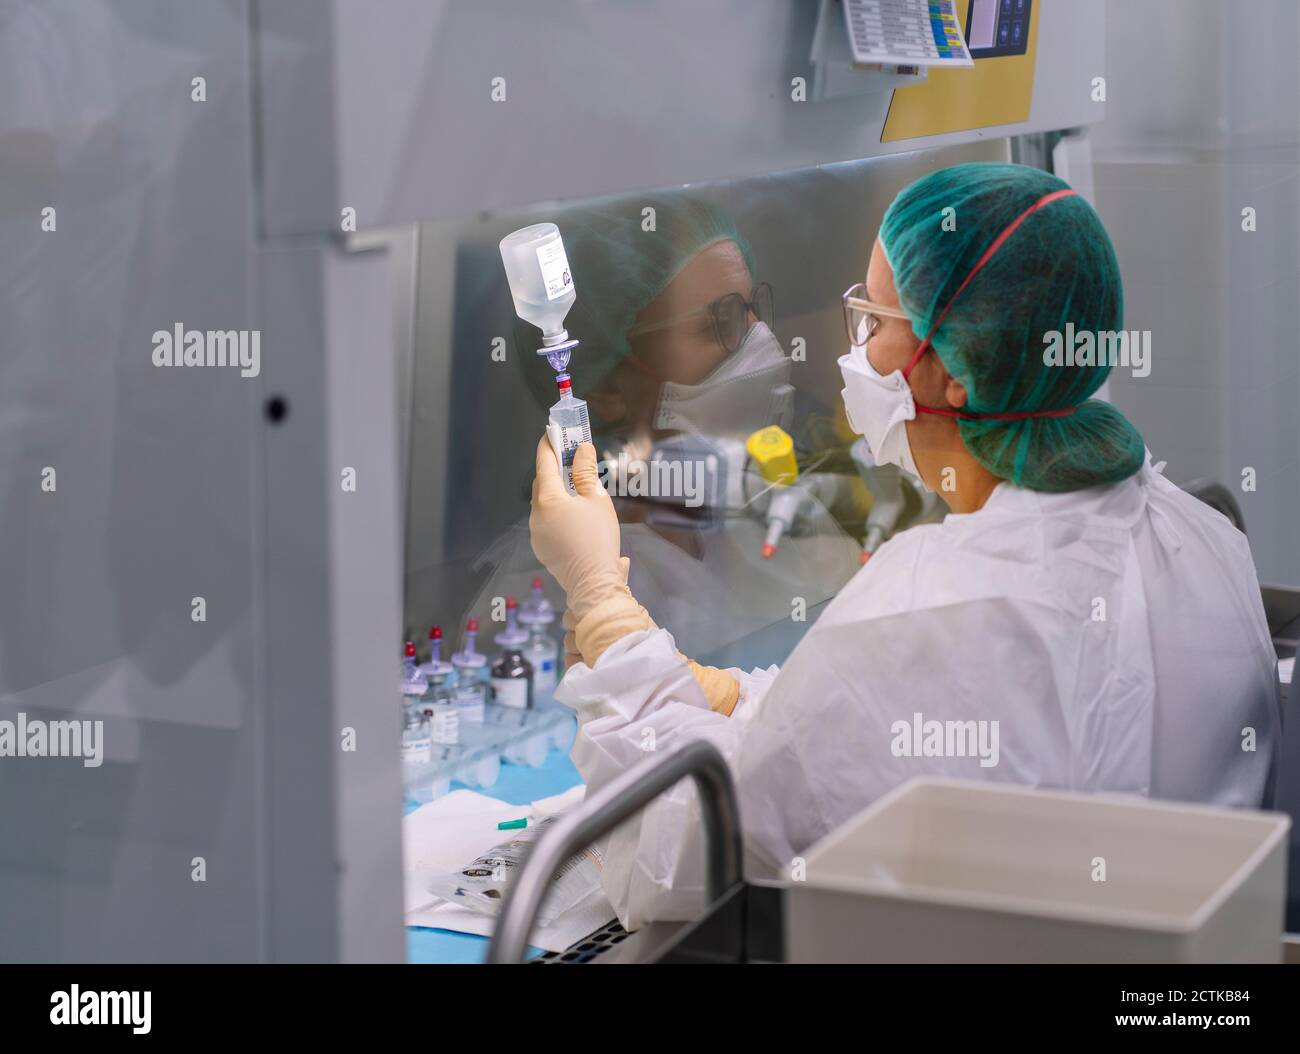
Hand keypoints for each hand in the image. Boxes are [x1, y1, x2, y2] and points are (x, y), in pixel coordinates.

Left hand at [530, 437, 627, 621]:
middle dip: (555, 470)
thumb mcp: (597, 500)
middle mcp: (536, 515)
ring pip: (544, 505)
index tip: (553, 431)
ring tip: (578, 490)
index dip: (549, 444)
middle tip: (571, 458)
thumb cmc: (598, 539)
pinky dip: (558, 513)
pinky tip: (576, 518)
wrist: (594, 584)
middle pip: (542, 484)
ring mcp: (536, 533)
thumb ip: (586, 472)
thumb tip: (581, 449)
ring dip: (558, 493)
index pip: (544, 463)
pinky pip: (548, 522)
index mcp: (547, 499)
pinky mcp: (542, 548)